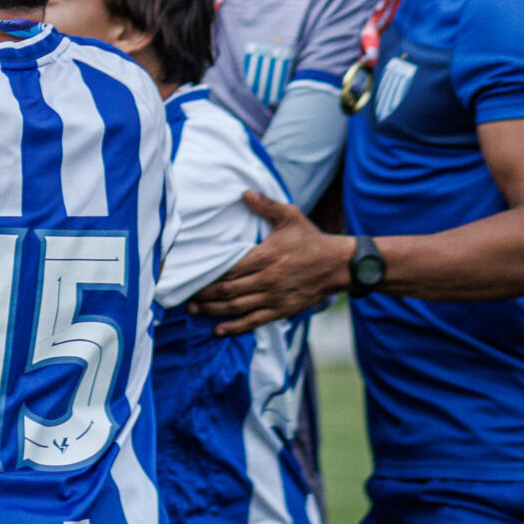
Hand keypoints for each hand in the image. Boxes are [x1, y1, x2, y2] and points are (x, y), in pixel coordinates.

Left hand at [188, 193, 351, 334]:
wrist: (339, 265)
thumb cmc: (311, 239)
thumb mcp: (291, 217)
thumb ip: (267, 206)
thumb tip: (245, 193)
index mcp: (265, 257)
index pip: (228, 268)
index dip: (207, 274)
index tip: (189, 274)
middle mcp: (267, 280)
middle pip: (227, 290)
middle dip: (204, 294)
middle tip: (184, 295)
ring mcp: (274, 297)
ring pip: (237, 307)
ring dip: (213, 311)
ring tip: (194, 310)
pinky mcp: (282, 310)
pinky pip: (255, 321)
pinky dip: (235, 327)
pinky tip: (219, 330)